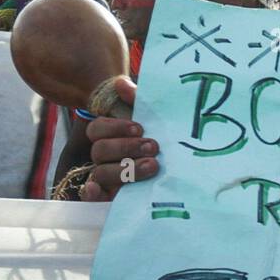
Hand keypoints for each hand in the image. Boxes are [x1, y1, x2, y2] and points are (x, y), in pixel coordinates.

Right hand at [80, 78, 158, 201]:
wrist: (186, 164)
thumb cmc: (165, 137)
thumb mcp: (156, 118)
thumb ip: (138, 101)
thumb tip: (121, 83)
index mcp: (111, 135)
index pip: (97, 129)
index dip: (115, 128)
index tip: (140, 128)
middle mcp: (106, 155)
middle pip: (100, 151)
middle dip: (126, 148)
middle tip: (153, 147)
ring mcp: (108, 176)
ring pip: (101, 173)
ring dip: (124, 169)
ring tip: (153, 166)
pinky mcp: (113, 196)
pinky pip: (92, 196)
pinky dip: (92, 193)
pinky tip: (101, 191)